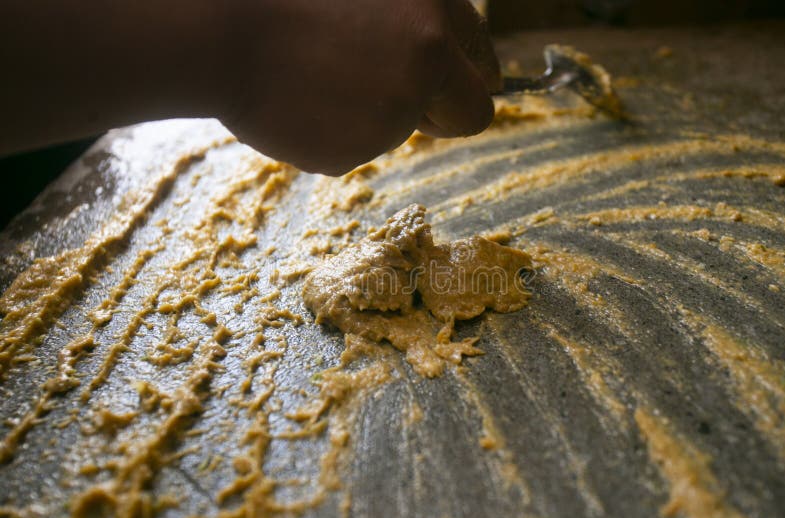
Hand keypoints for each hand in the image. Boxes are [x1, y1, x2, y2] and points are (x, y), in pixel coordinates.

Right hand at [220, 0, 500, 174]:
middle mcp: (425, 64)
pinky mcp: (351, 152)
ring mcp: (391, 114)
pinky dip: (333, 132)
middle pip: (472, 114)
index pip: (484, 63)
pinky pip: (356, 148)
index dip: (468, 77)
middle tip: (398, 97)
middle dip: (445, 114)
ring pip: (402, 130)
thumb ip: (418, 21)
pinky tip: (301, 100)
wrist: (218, 31)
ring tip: (318, 76)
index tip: (456, 87)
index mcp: (433, 15)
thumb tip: (462, 62)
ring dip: (372, 113)